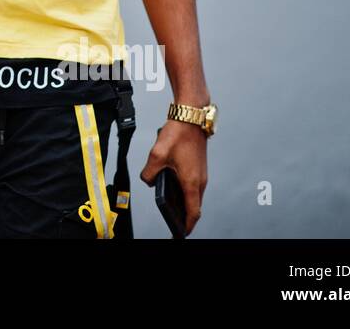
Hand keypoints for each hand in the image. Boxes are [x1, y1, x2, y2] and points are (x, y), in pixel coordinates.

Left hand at [139, 120, 207, 235]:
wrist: (191, 117)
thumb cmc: (178, 134)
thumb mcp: (156, 156)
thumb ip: (149, 173)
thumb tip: (149, 180)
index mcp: (191, 182)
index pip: (193, 212)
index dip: (186, 225)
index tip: (180, 233)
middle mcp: (200, 181)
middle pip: (194, 206)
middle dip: (184, 216)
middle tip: (173, 223)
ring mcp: (201, 174)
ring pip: (194, 195)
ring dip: (185, 203)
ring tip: (171, 208)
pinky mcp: (199, 167)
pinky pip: (193, 185)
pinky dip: (186, 192)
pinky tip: (173, 189)